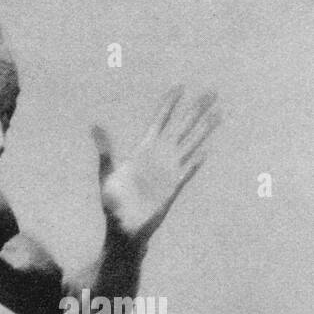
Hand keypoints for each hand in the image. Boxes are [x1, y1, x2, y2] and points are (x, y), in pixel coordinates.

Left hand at [91, 86, 220, 245]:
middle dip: (195, 110)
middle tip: (211, 91)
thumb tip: (94, 126)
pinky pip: (186, 172)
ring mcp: (168, 171)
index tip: (180, 86)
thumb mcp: (107, 172)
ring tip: (219, 113)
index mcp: (143, 150)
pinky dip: (194, 163)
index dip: (169, 104)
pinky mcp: (172, 188)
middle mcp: (159, 157)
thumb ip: (105, 149)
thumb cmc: (113, 202)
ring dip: (204, 129)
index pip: (159, 121)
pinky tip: (205, 151)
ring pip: (190, 144)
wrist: (123, 228)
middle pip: (181, 127)